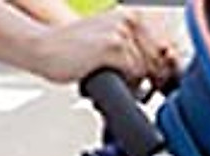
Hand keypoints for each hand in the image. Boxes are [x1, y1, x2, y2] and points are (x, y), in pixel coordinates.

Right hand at [29, 7, 177, 85]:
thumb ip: (138, 54)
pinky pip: (134, 74)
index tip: (158, 84)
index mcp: (132, 17)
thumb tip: (164, 75)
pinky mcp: (113, 46)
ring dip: (134, 83)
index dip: (163, 72)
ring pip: (147, 70)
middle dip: (151, 79)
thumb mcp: (112, 46)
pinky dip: (125, 83)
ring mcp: (122, 31)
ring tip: (114, 78)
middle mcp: (129, 19)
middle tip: (133, 84)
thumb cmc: (76, 51)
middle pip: (159, 61)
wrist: (45, 48)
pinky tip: (108, 77)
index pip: (165, 50)